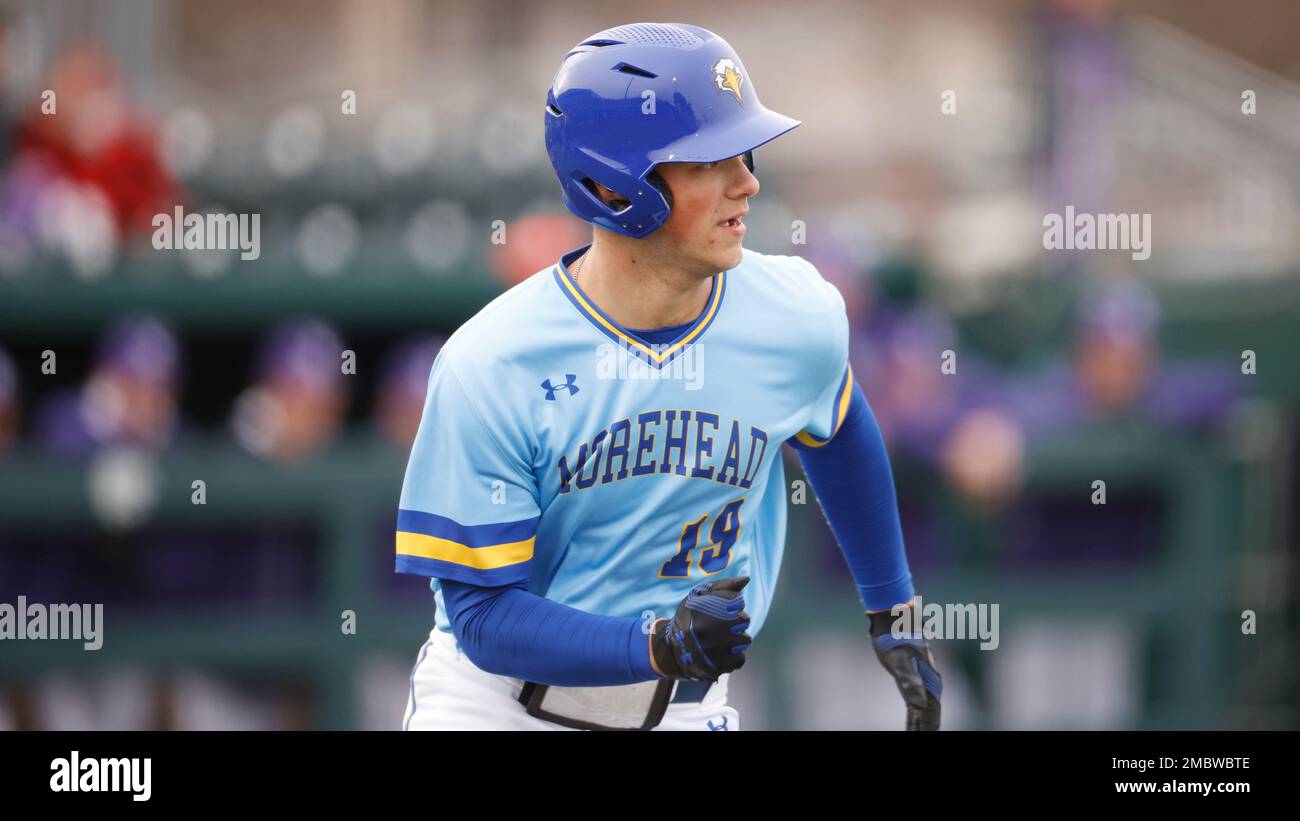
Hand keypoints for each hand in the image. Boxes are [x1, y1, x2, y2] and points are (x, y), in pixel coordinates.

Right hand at [651, 576, 751, 680]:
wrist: (670, 650)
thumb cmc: (688, 619)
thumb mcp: (698, 596)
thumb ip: (723, 586)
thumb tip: (746, 579)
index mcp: (702, 609)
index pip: (737, 602)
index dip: (733, 605)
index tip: (726, 609)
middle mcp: (706, 629)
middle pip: (744, 620)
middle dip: (737, 621)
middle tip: (725, 625)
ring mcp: (711, 650)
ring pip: (744, 640)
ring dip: (737, 639)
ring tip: (723, 639)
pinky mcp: (715, 667)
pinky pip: (740, 659)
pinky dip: (734, 656)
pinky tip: (722, 652)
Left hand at [868, 604, 941, 729]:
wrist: (893, 616)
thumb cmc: (894, 638)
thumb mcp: (899, 662)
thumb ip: (909, 683)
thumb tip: (919, 706)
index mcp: (930, 683)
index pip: (931, 715)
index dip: (929, 729)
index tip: (927, 738)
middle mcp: (929, 683)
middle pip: (930, 714)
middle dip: (927, 728)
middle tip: (920, 737)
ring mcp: (922, 680)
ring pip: (924, 710)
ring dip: (922, 724)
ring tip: (917, 734)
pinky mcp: (912, 676)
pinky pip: (916, 700)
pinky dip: (915, 714)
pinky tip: (914, 719)